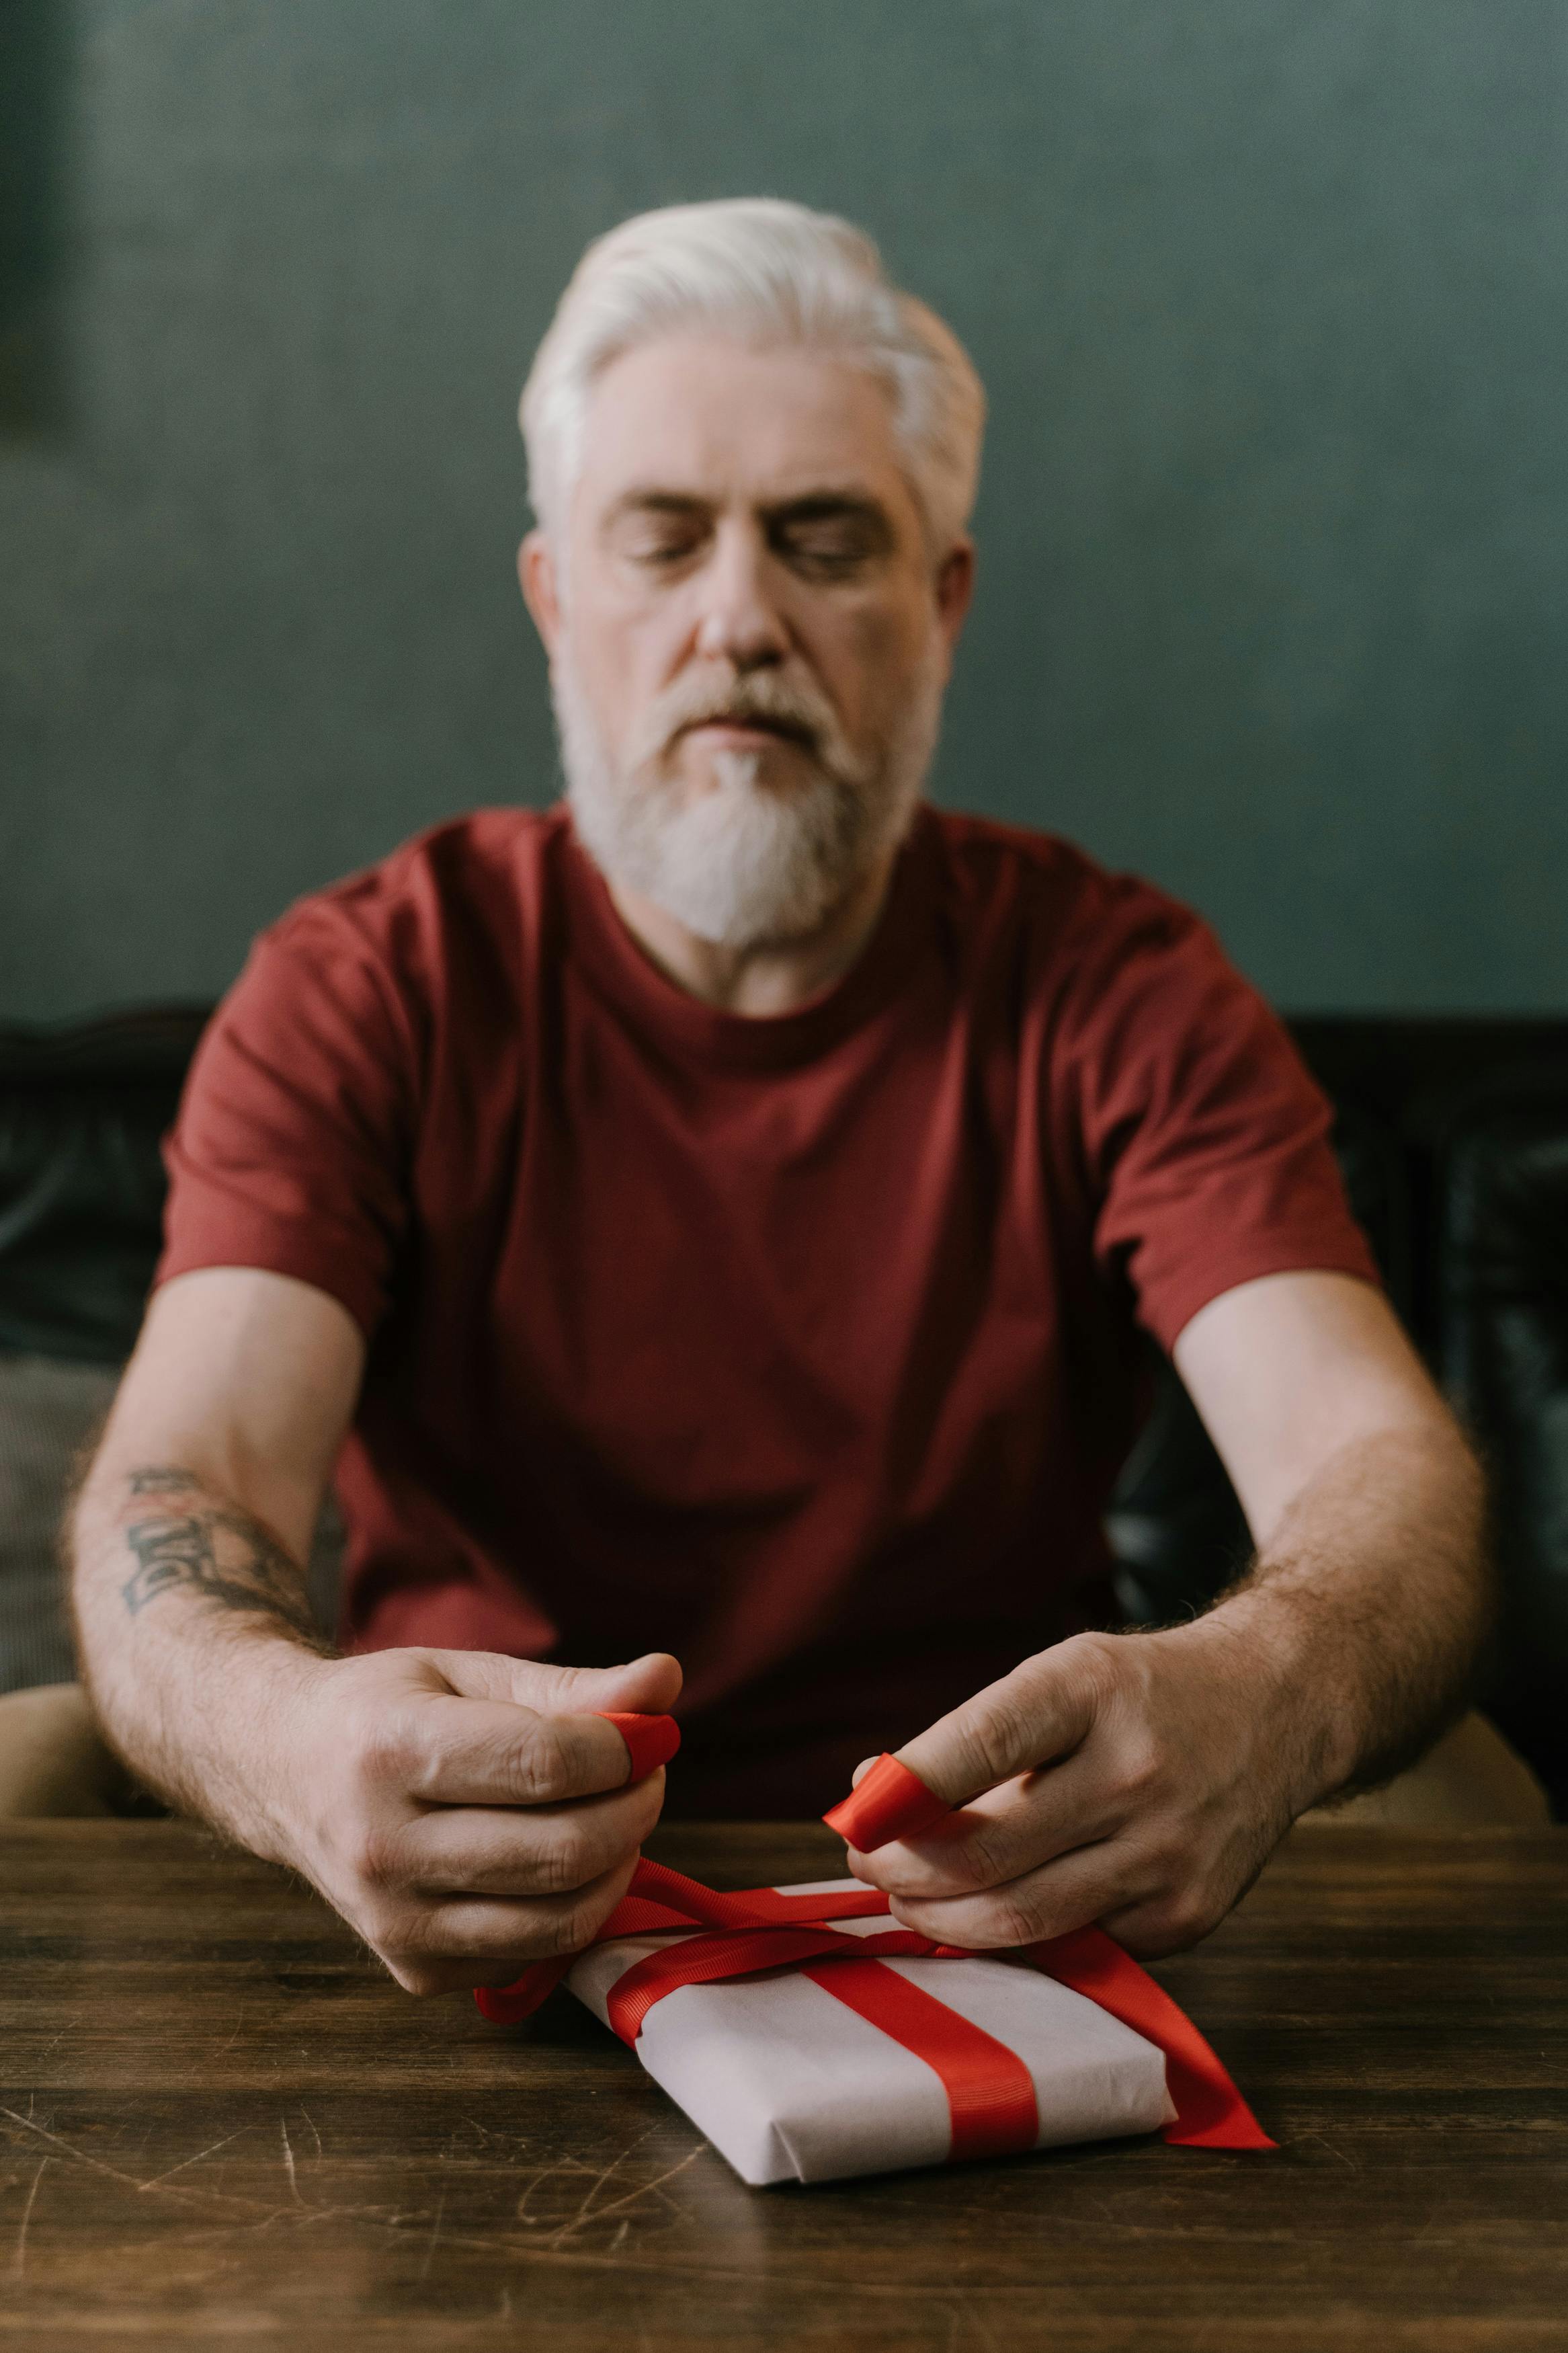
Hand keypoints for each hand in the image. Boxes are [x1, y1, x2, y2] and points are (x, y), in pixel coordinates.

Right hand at [263, 1646, 682, 1994]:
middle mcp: (381, 1847)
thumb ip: (569, 1688)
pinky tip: (561, 1862)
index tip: (650, 1732)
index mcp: (390, 1752)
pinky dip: (572, 1909)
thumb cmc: (386, 1710)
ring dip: (618, 1865)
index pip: (546, 1764)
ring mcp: (392, 1923)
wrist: (279, 1770)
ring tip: (615, 1816)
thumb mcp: (467, 1674)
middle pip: (562, 1851)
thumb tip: (664, 1684)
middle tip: (647, 1775)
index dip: (623, 1751)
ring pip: (559, 1919)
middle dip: (635, 1809)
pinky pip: (532, 1952)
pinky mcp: (412, 1971)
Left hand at [840, 1620, 1307, 1957]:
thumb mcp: (1064, 1676)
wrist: (1278, 1708)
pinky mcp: (1186, 1916)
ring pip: (1020, 1919)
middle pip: (986, 1854)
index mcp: (1093, 1690)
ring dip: (941, 1919)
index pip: (984, 1740)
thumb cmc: (1142, 1693)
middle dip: (901, 1872)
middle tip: (864, 1865)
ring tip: (908, 1898)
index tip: (851, 1814)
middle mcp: (1136, 1771)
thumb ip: (973, 1740)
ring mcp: (1167, 1852)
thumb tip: (872, 1799)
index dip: (907, 1787)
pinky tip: (998, 1906)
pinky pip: (1075, 1944)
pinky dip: (1021, 1933)